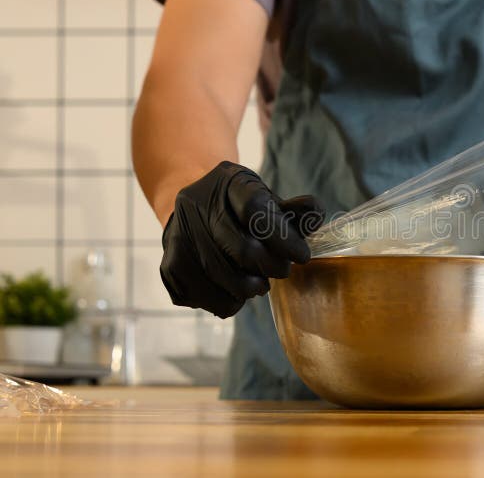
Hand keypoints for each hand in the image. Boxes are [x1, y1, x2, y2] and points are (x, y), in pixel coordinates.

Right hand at [160, 161, 324, 317]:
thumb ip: (293, 210)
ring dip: (250, 289)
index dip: (283, 238)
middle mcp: (195, 205)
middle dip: (271, 267)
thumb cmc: (240, 208)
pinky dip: (228, 302)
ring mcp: (177, 236)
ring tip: (260, 284)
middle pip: (241, 249)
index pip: (255, 210)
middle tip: (282, 271)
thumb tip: (315, 212)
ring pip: (223, 279)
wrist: (191, 209)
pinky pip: (205, 298)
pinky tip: (234, 290)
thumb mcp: (267, 198)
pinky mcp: (168, 267)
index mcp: (227, 181)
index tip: (302, 256)